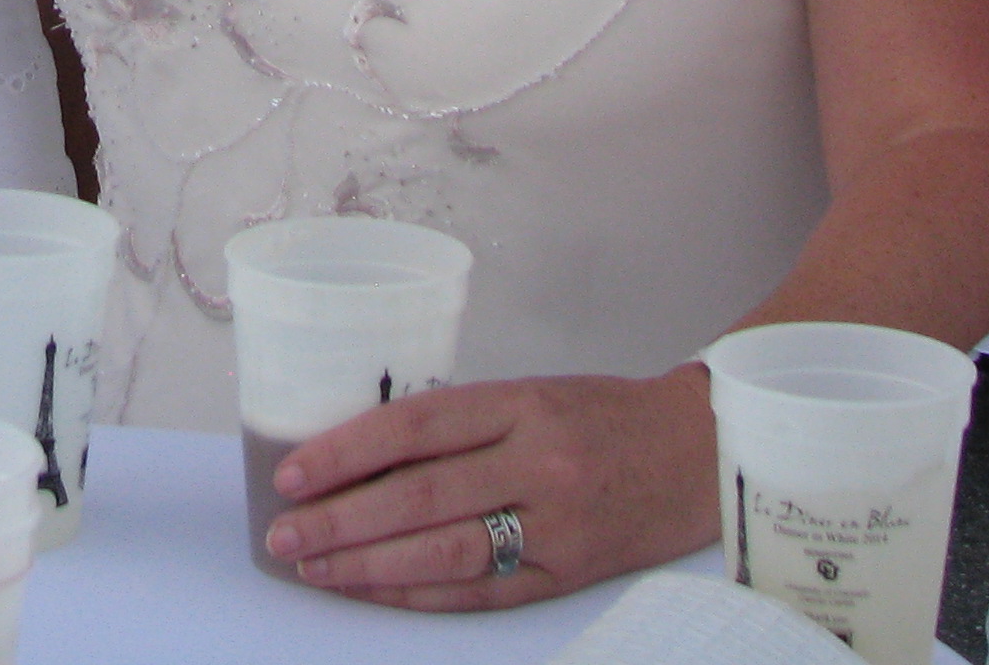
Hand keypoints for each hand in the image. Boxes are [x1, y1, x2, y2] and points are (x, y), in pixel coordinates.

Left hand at [259, 370, 717, 611]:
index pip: (416, 426)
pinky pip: (482, 590)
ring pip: (445, 551)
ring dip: (369, 565)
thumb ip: (463, 424)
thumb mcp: (534, 394)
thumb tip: (364, 459)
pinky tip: (375, 592)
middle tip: (284, 537)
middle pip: (420, 495)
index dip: (346, 451)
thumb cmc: (606, 415)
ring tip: (314, 569)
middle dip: (341, 520)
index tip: (291, 474)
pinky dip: (420, 593)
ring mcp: (557, 523)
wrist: (705, 452)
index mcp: (522, 404)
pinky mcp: (571, 573)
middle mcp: (538, 462)